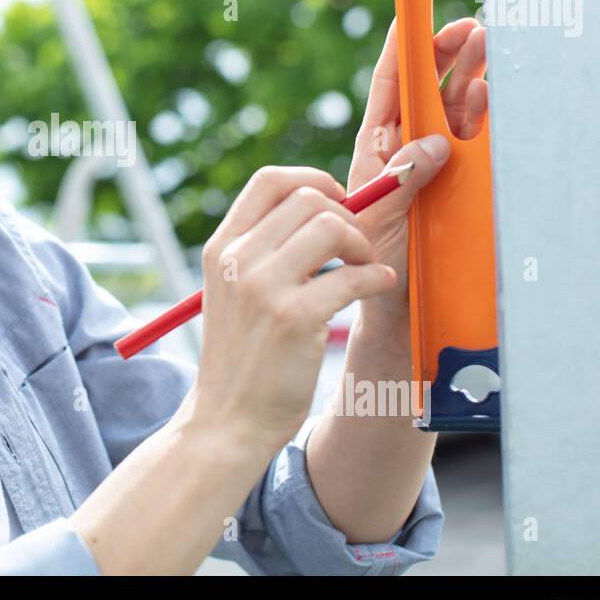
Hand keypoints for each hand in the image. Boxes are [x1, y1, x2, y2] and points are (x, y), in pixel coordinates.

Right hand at [191, 166, 398, 453]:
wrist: (229, 418)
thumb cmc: (245, 354)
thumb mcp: (234, 291)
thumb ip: (262, 250)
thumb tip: (323, 206)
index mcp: (221, 248)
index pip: (270, 181)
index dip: (313, 180)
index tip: (336, 203)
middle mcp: (237, 260)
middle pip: (308, 199)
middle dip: (346, 215)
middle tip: (355, 248)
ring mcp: (263, 288)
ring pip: (332, 227)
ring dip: (362, 244)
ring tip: (364, 269)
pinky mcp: (293, 318)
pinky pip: (352, 276)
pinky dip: (376, 278)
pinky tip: (377, 286)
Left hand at [347, 17, 488, 331]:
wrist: (394, 306)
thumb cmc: (374, 258)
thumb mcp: (380, 214)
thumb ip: (403, 178)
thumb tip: (436, 141)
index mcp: (377, 145)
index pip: (390, 86)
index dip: (403, 50)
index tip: (414, 16)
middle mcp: (407, 146)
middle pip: (430, 89)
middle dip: (450, 54)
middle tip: (471, 27)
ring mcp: (437, 163)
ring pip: (456, 109)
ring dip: (472, 77)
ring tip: (487, 46)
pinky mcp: (461, 184)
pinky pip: (475, 144)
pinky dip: (484, 118)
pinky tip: (489, 97)